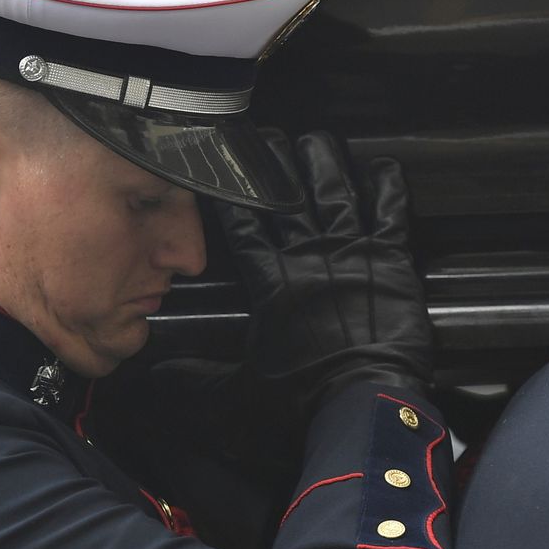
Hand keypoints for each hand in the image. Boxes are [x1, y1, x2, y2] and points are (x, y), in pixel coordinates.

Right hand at [213, 132, 433, 422]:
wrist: (360, 409)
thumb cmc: (299, 408)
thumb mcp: (232, 397)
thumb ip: (194, 378)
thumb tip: (157, 374)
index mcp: (270, 284)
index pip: (244, 225)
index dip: (234, 196)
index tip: (225, 171)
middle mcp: (308, 258)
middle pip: (287, 197)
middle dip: (275, 164)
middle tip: (269, 139)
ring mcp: (351, 254)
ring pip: (335, 191)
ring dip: (325, 162)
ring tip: (316, 140)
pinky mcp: (391, 261)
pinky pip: (391, 211)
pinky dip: (388, 187)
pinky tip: (384, 168)